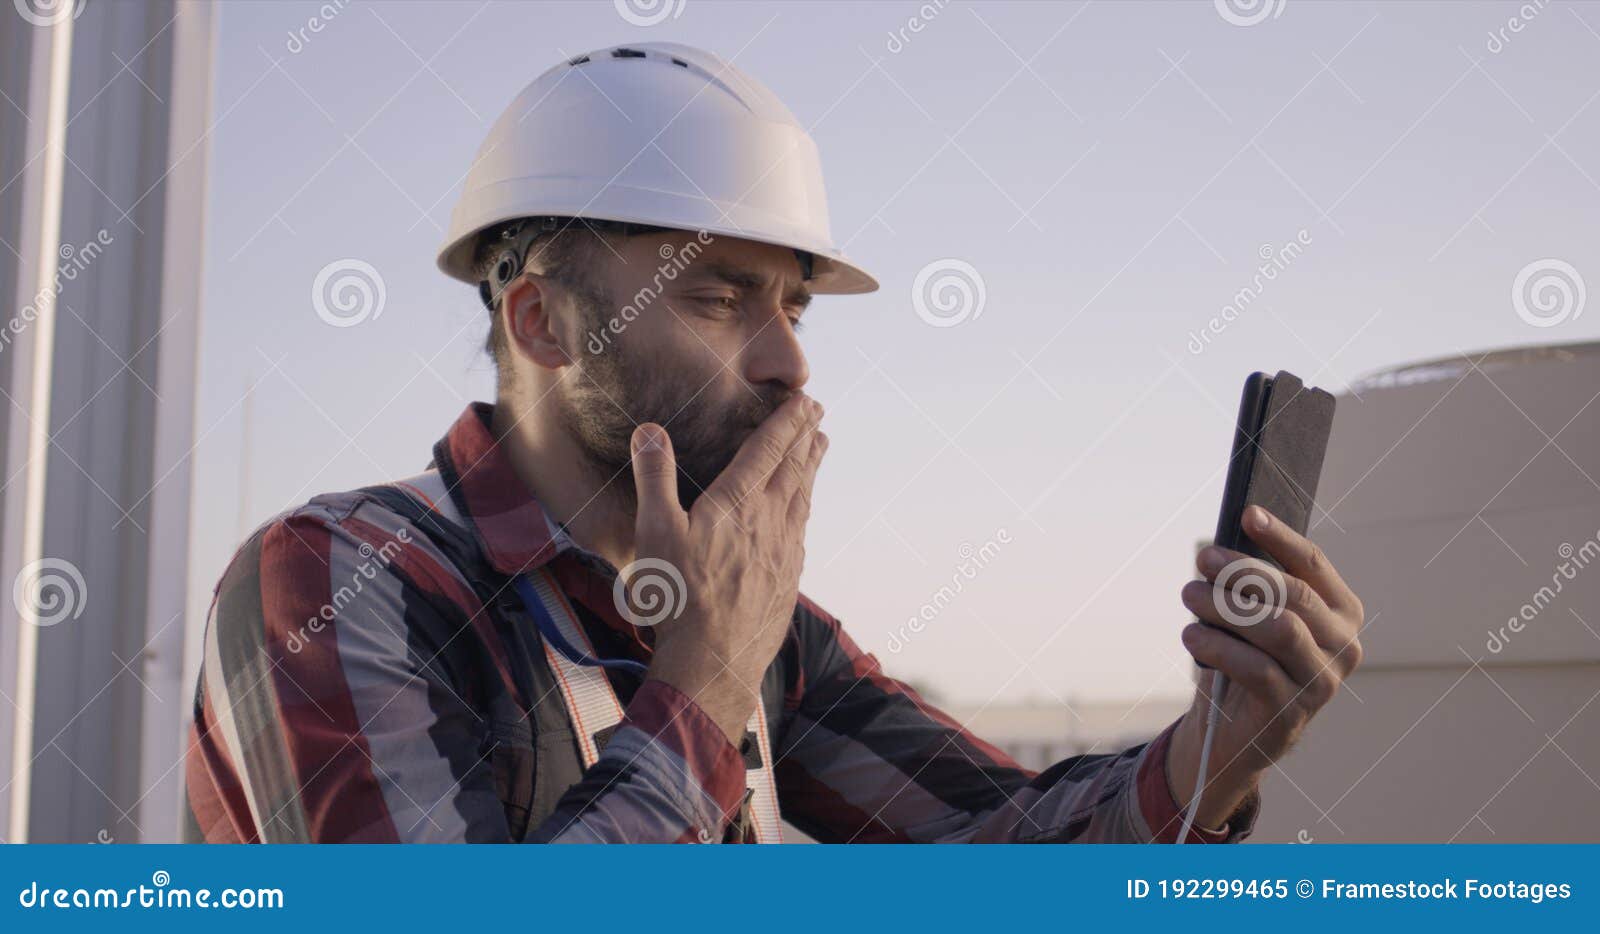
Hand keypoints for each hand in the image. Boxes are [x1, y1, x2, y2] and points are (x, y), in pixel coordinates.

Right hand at [629, 394, 827, 742]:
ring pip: (802, 499)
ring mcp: (782, 554)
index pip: (768, 451)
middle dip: (805, 437)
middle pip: (793, 470)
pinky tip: (803, 512)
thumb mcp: (654, 532)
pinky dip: (805, 509)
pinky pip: (800, 533)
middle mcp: (769, 524)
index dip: (787, 422)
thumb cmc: (678, 598)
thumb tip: (649, 429)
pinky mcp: (786, 582)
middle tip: (817, 413)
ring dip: (810, 469)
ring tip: (819, 448)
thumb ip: (654, 478)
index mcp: (737, 505)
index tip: (804, 399)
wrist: (712, 665)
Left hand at [1168, 505, 1365, 829]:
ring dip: (1225, 606)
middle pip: (1293, 594)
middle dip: (1243, 571)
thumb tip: (1221, 547)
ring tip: (1189, 594)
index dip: (1280, 537)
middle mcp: (1344, 645)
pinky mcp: (1292, 710)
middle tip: (1202, 559)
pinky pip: (1255, 668)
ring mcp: (1321, 681)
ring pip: (1278, 629)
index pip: (1314, 564)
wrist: (1237, 730)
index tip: (1248, 514)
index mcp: (1342, 612)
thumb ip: (1253, 586)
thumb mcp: (1254, 617)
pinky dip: (1217, 646)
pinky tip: (1192, 635)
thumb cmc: (1247, 657)